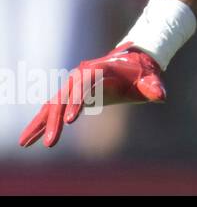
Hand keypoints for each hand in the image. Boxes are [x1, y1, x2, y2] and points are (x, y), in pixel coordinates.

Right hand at [18, 43, 166, 148]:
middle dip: (55, 120)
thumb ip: (154, 87)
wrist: (134, 63)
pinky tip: (27, 139)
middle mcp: (81, 75)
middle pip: (64, 97)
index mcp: (99, 69)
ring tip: (25, 143)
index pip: (84, 84)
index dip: (76, 102)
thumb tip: (161, 96)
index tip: (70, 121)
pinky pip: (51, 109)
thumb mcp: (150, 80)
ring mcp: (73, 84)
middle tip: (51, 143)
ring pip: (53, 104)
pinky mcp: (70, 95)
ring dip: (41, 123)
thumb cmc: (142, 74)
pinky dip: (40, 122)